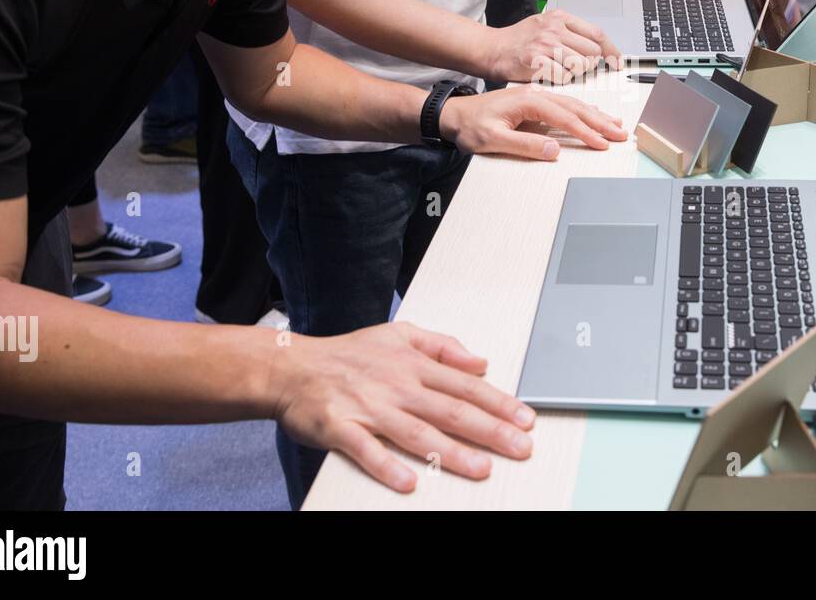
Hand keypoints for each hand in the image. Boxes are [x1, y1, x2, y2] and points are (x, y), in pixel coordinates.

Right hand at [272, 321, 535, 493]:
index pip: (466, 386)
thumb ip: (442, 346)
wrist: (291, 366)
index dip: (499, 402)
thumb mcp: (399, 333)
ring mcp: (370, 408)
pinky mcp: (341, 427)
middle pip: (451, 411)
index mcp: (413, 364)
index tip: (525, 418)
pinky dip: (387, 466)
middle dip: (490, 430)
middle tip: (520, 447)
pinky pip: (367, 450)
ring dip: (452, 453)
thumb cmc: (348, 353)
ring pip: (417, 433)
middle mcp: (397, 386)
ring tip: (481, 468)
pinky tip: (410, 482)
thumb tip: (480, 361)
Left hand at [439, 86, 627, 157]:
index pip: (564, 118)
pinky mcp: (534, 104)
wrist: (453, 114)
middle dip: (600, 122)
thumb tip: (554, 150)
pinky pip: (564, 106)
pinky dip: (582, 112)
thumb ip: (525, 145)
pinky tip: (592, 114)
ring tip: (614, 125)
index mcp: (528, 101)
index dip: (585, 132)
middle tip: (620, 134)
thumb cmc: (470, 125)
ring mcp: (536, 98)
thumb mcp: (493, 139)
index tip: (601, 143)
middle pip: (575, 108)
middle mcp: (535, 95)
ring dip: (595, 116)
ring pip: (573, 105)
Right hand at [483, 9, 622, 83]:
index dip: (610, 50)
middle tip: (578, 68)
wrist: (492, 49)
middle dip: (590, 64)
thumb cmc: (518, 40)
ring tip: (561, 70)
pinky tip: (550, 75)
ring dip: (575, 73)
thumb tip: (597, 47)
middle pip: (592, 52)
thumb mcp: (545, 25)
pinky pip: (564, 77)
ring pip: (580, 65)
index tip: (616, 61)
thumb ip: (570, 32)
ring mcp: (545, 45)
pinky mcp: (536, 61)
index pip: (597, 33)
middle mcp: (554, 28)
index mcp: (560, 18)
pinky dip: (561, 80)